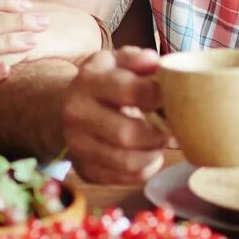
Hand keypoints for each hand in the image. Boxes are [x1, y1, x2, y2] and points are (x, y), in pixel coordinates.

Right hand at [63, 46, 172, 184]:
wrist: (65, 108)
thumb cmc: (104, 82)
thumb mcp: (116, 61)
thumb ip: (137, 59)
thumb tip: (154, 62)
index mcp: (88, 81)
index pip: (129, 91)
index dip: (159, 96)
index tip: (174, 98)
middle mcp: (77, 114)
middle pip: (126, 134)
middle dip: (158, 135)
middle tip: (172, 129)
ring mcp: (78, 145)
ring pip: (127, 162)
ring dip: (154, 155)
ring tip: (160, 142)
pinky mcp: (85, 170)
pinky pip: (124, 179)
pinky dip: (145, 170)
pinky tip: (148, 156)